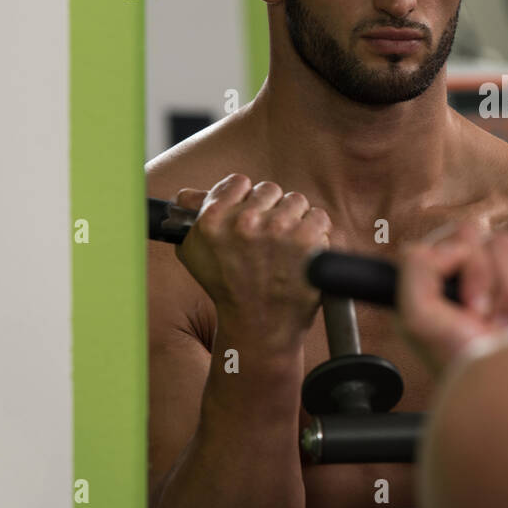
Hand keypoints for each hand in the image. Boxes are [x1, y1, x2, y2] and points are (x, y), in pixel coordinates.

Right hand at [173, 174, 331, 352]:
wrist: (259, 324)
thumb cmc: (228, 288)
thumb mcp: (196, 254)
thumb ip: (192, 219)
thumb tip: (189, 194)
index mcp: (213, 220)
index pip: (239, 183)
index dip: (247, 199)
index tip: (252, 216)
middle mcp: (244, 222)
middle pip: (270, 190)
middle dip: (272, 211)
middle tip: (269, 240)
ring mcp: (278, 229)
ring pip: (296, 201)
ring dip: (295, 220)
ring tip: (286, 249)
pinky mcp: (307, 239)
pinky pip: (318, 216)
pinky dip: (316, 232)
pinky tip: (304, 253)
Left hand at [397, 221, 507, 374]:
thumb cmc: (467, 365)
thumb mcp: (419, 321)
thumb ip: (416, 271)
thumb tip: (453, 245)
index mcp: (446, 274)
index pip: (463, 235)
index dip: (472, 266)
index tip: (472, 308)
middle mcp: (480, 271)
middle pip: (499, 240)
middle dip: (501, 285)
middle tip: (495, 322)